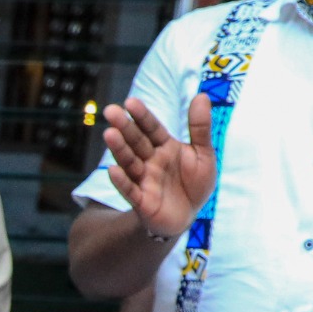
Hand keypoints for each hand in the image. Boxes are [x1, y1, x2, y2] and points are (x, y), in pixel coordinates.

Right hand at [101, 94, 217, 242]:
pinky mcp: (141, 201)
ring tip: (109, 134)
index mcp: (164, 147)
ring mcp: (144, 180)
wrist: (187, 216)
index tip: (130, 102)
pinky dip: (122, 181)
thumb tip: (201, 95)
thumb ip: (200, 127)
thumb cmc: (194, 183)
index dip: (142, 116)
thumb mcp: (204, 153)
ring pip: (130, 162)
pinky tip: (113, 170)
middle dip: (124, 127)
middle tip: (110, 111)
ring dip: (119, 149)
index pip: (151, 128)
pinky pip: (130, 190)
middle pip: (136, 142)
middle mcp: (150, 161)